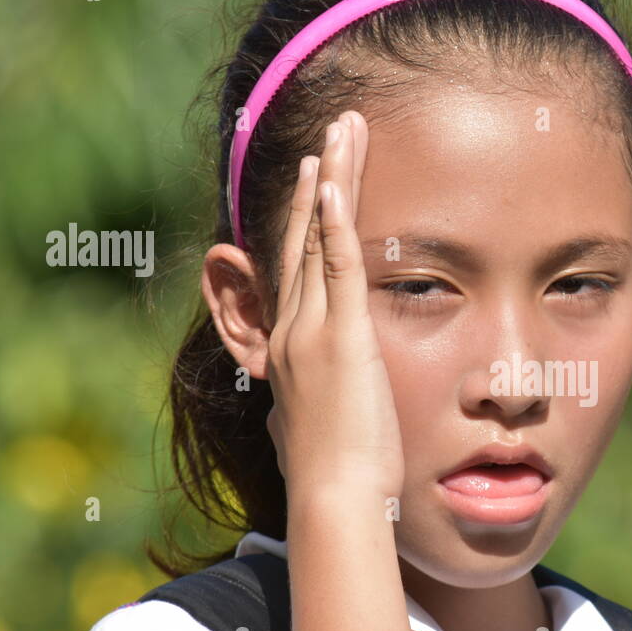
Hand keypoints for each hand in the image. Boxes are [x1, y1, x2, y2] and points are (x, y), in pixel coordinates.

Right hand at [264, 111, 403, 505]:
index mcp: (289, 346)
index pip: (298, 265)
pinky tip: (336, 179)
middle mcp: (291, 329)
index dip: (308, 215)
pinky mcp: (340, 339)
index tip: (320, 175)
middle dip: (321, 179)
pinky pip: (335, 266)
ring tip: (342, 130)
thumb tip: (298, 411)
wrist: (334, 500)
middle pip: (304, 237)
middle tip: (334, 130)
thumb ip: (307, 402)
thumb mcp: (312, 425)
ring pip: (319, 237)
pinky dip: (334, 221)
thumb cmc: (334, 474)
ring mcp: (312, 330)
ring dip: (333, 179)